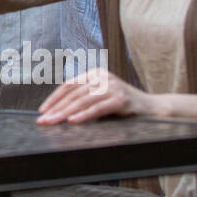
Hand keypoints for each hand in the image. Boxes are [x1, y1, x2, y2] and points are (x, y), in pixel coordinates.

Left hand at [36, 69, 157, 124]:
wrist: (153, 108)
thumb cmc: (123, 106)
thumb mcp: (101, 97)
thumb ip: (85, 99)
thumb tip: (59, 112)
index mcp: (95, 74)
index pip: (69, 85)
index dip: (54, 98)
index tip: (43, 111)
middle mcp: (103, 77)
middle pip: (74, 93)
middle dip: (56, 108)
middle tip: (43, 120)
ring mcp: (113, 87)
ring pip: (83, 101)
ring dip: (65, 113)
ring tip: (53, 122)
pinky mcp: (121, 100)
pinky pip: (98, 108)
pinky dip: (84, 115)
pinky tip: (73, 121)